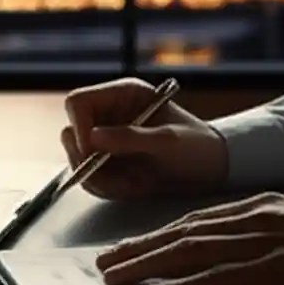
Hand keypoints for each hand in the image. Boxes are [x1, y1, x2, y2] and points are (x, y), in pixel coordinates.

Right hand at [61, 77, 228, 198]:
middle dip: (90, 162)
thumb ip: (130, 138)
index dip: (79, 127)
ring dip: (102, 179)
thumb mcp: (168, 142)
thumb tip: (92, 137)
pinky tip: (135, 187)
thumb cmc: (198, 146)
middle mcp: (108, 115)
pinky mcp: (107, 164)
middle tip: (118, 177)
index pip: (78, 103)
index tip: (91, 153)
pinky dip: (108, 189)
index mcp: (122, 95)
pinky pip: (90, 179)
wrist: (212, 170)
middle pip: (70, 135)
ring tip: (136, 183)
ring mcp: (105, 141)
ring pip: (77, 162)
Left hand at [95, 192, 283, 284]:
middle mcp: (252, 217)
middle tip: (105, 263)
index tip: (128, 246)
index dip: (156, 234)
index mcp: (257, 205)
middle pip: (182, 232)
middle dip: (139, 248)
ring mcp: (261, 241)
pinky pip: (219, 277)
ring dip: (148, 265)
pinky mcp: (275, 269)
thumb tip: (228, 251)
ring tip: (117, 278)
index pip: (194, 220)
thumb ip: (261, 231)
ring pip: (190, 251)